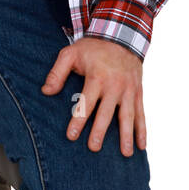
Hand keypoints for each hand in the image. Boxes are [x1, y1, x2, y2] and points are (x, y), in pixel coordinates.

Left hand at [41, 35, 145, 155]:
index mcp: (97, 77)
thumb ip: (57, 73)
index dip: (78, 119)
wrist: (121, 35)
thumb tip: (45, 92)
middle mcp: (115, 85)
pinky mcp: (138, 92)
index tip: (71, 136)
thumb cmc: (92, 48)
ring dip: (127, 135)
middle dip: (100, 131)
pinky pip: (141, 113)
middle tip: (94, 148)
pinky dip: (142, 130)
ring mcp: (128, 90)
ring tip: (126, 154)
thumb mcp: (71, 53)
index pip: (86, 102)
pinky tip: (142, 146)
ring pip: (128, 116)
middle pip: (107, 112)